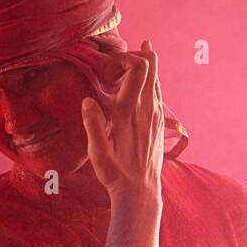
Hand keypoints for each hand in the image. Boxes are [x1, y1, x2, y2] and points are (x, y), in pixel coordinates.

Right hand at [81, 40, 164, 206]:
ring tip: (122, 65)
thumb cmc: (115, 174)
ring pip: (156, 75)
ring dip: (141, 66)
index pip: (139, 67)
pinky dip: (147, 79)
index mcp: (130, 112)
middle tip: (114, 64)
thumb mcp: (98, 154)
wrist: (141, 192)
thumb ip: (93, 126)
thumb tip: (87, 101)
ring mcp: (156, 113)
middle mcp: (147, 108)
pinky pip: (157, 89)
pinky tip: (137, 79)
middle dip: (133, 54)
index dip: (124, 56)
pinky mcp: (159, 120)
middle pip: (152, 63)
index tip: (107, 65)